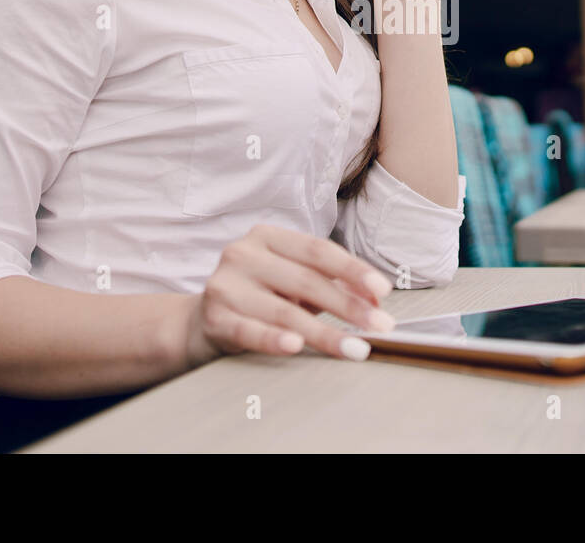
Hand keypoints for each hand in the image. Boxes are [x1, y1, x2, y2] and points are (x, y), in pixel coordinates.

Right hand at [187, 224, 396, 362]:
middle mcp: (243, 254)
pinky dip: (274, 339)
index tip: (383, 290)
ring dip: (324, 332)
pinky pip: (250, 330)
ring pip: (284, 310)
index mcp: (267, 236)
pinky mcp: (214, 318)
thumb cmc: (259, 296)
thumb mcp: (292, 281)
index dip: (353, 270)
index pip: (318, 250)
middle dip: (349, 306)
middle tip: (380, 326)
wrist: (201, 321)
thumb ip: (329, 283)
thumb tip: (374, 297)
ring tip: (355, 348)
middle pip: (306, 280)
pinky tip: (296, 346)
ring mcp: (225, 285)